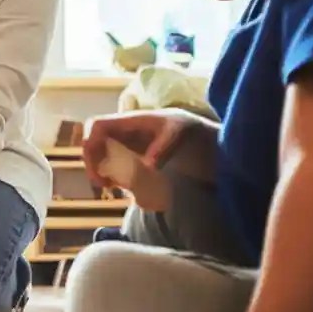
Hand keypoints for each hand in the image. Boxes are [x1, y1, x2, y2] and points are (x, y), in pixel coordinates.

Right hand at [82, 109, 208, 187]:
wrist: (222, 150)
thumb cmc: (201, 136)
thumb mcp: (182, 134)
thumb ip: (163, 146)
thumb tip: (147, 165)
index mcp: (133, 122)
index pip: (98, 126)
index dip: (90, 143)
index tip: (97, 165)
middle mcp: (129, 135)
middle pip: (96, 143)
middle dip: (93, 163)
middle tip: (102, 183)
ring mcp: (135, 150)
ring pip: (105, 158)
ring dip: (103, 172)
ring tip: (112, 187)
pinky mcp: (142, 165)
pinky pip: (120, 170)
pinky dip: (117, 180)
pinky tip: (125, 189)